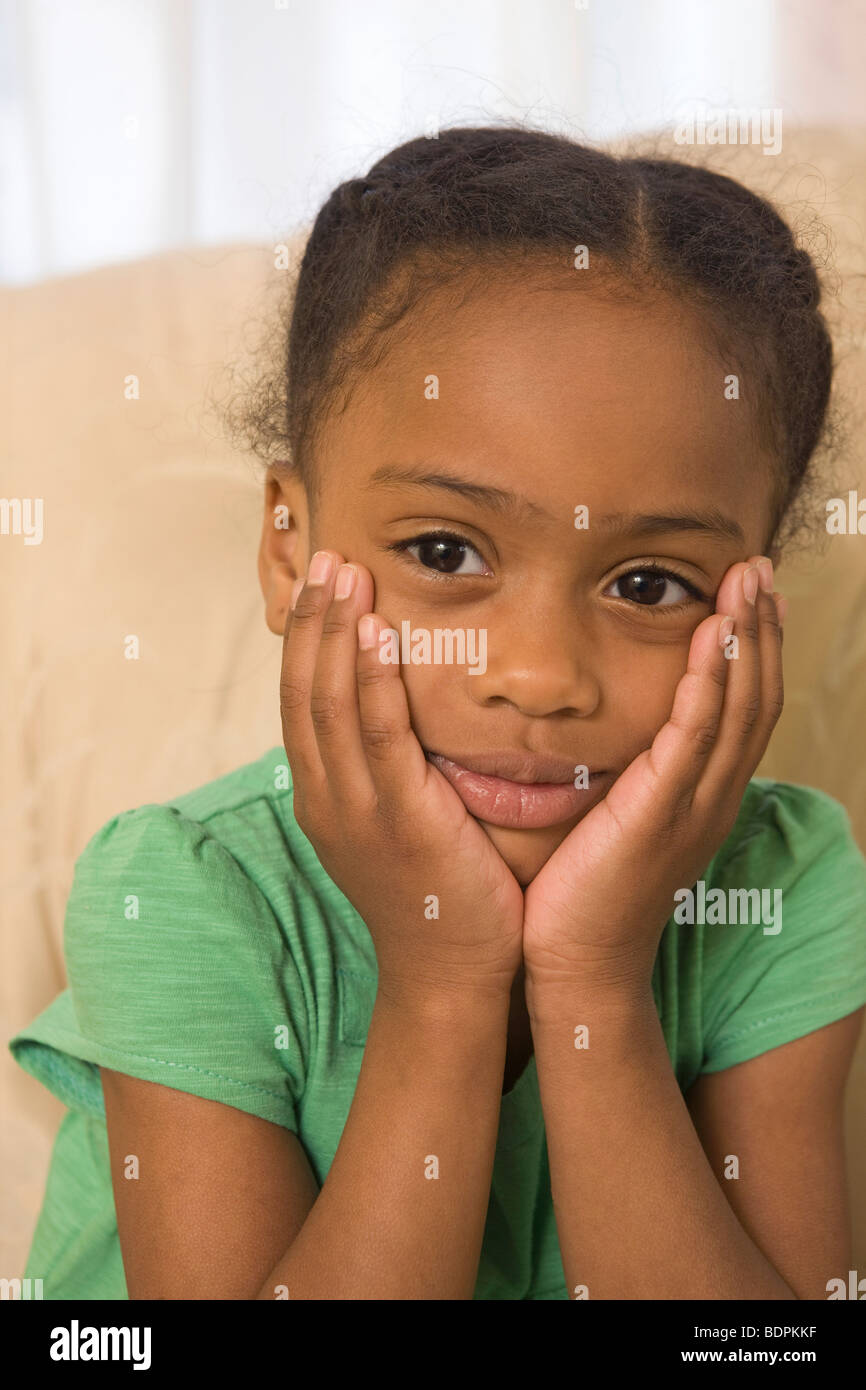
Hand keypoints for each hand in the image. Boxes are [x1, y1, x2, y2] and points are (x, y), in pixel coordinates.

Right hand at [280, 550, 524, 1004]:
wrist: (450, 974)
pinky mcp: (399, 818)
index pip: (301, 702)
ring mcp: (356, 809)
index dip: (306, 639)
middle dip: (312, 620)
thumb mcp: (394, 826)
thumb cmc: (435, 898)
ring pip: (330, 702)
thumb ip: (387, 772)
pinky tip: (376, 632)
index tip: (321, 584)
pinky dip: (371, 678)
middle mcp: (326, 797)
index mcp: (324, 797)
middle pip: (303, 690)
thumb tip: (401, 719)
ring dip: (334, 631)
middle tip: (326, 557)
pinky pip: (379, 734)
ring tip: (346, 573)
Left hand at [522, 556, 785, 1000]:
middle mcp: (712, 799)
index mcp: (704, 796)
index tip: (751, 595)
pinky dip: (706, 689)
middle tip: (757, 568)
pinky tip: (709, 643)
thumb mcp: (620, 820)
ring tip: (743, 584)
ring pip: (736, 712)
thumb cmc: (586, 892)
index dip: (754, 648)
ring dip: (744, 642)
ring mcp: (692, 809)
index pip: (745, 708)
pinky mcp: (657, 817)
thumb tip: (622, 731)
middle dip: (760, 629)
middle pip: (756, 699)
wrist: (578, 963)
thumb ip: (632, 773)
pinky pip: (692, 742)